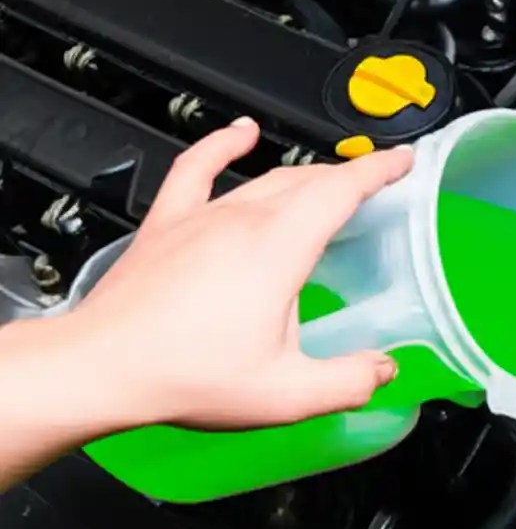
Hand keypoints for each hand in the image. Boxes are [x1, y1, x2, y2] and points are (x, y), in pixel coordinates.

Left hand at [65, 118, 412, 429]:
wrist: (100, 368)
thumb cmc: (183, 374)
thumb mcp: (286, 394)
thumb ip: (347, 381)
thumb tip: (382, 369)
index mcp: (277, 250)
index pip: (340, 189)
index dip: (378, 170)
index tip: (402, 161)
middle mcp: (241, 222)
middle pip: (308, 179)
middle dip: (349, 175)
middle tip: (376, 183)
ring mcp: (201, 218)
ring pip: (265, 179)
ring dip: (305, 174)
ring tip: (329, 180)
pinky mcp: (168, 225)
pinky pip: (198, 169)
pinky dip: (222, 145)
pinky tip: (239, 135)